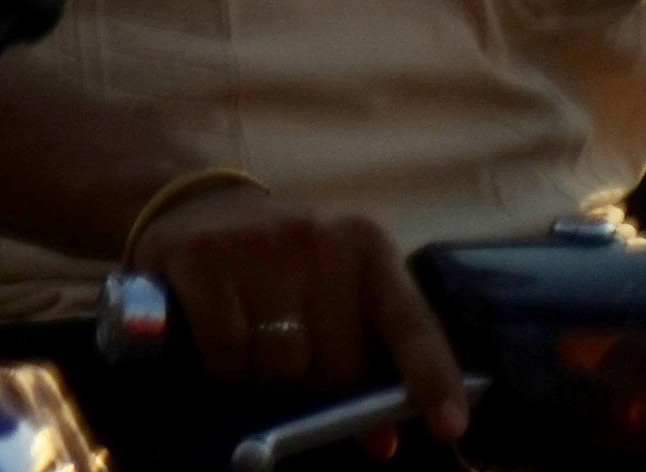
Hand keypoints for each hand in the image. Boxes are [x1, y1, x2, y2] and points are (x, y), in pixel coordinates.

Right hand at [123, 182, 461, 434]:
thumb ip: (368, 357)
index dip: (432, 378)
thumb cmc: (286, 264)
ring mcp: (257, 245)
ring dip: (268, 376)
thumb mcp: (338, 291)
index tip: (448, 427)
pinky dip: (225, 366)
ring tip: (255, 341)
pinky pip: (227, 354)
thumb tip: (381, 443)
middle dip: (320, 381)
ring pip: (282, 367)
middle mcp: (319, 240)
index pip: (410, 324)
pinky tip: (220, 338)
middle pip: (340, 366)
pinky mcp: (201, 257)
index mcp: (368, 248)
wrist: (197, 201)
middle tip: (297, 354)